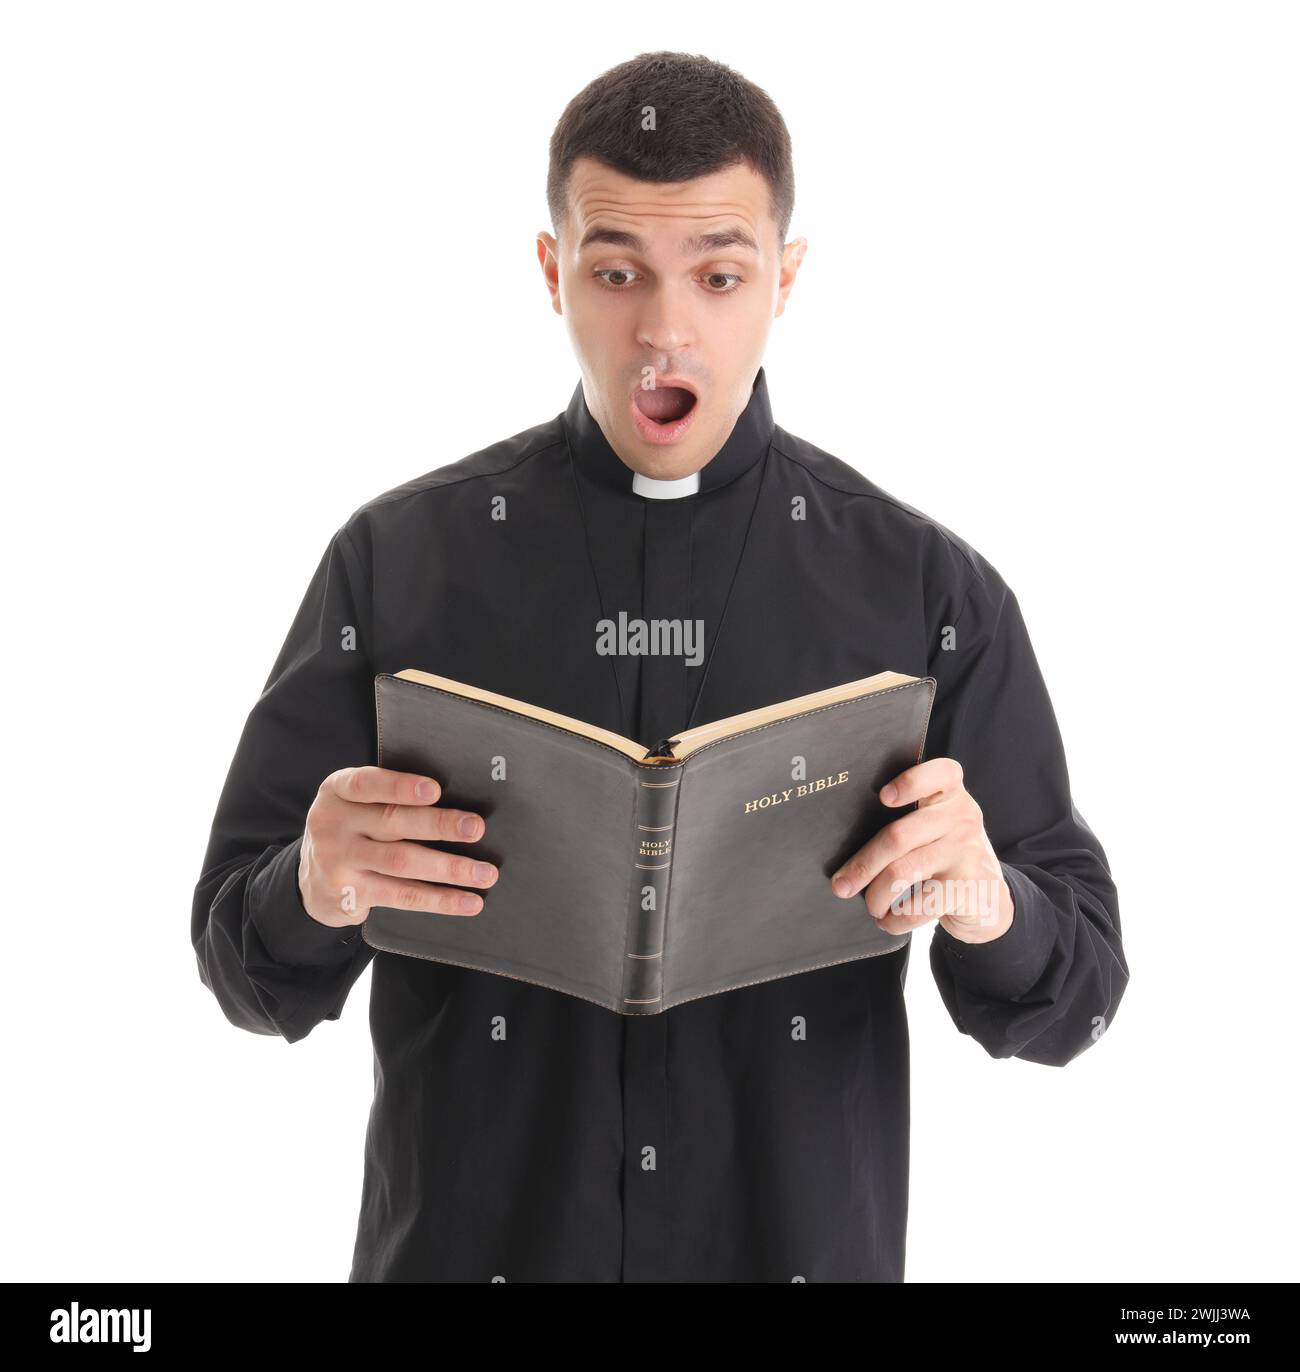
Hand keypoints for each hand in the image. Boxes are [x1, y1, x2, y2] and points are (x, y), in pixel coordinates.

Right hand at [298, 765, 497, 928]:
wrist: (312, 882)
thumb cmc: (353, 830)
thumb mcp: (356, 805)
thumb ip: (389, 797)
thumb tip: (457, 800)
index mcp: (337, 791)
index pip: (366, 784)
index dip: (400, 786)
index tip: (435, 790)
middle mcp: (333, 823)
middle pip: (392, 822)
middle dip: (439, 824)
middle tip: (476, 828)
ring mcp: (339, 861)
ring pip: (402, 862)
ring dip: (450, 868)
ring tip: (485, 872)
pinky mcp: (351, 894)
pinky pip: (403, 896)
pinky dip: (440, 899)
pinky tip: (468, 900)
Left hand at [829, 758, 1013, 942]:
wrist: (991, 901)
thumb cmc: (947, 858)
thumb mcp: (939, 829)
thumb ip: (908, 821)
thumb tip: (845, 842)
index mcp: (951, 796)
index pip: (941, 774)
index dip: (911, 781)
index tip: (883, 797)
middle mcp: (962, 818)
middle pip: (898, 835)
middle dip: (863, 864)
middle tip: (841, 885)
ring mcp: (966, 852)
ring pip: (901, 872)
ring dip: (875, 896)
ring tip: (870, 906)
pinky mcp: (968, 888)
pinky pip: (918, 905)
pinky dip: (895, 919)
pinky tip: (888, 921)